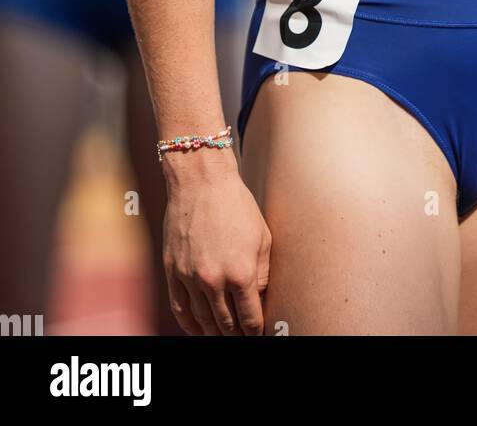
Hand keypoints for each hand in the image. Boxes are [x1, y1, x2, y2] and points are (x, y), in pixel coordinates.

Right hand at [163, 163, 271, 334]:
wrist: (201, 181)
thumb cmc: (236, 204)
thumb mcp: (262, 237)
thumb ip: (262, 272)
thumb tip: (259, 297)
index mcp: (241, 273)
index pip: (249, 317)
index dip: (255, 330)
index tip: (257, 333)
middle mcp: (214, 280)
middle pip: (225, 324)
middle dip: (236, 334)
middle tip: (241, 336)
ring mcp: (190, 278)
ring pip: (202, 320)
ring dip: (214, 332)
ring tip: (222, 336)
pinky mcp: (172, 271)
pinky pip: (180, 308)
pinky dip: (189, 325)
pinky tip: (198, 330)